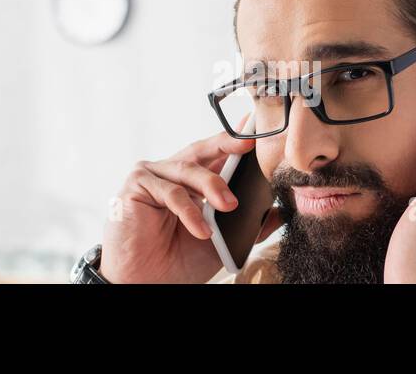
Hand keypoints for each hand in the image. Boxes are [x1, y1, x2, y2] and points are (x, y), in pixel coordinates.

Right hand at [101, 129, 283, 283]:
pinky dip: (189, 211)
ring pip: (188, 169)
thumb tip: (279, 211)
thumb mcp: (222, 241)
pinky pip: (169, 192)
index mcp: (193, 180)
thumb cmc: (179, 259)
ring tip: (229, 206)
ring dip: (212, 186)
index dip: (237, 143)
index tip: (260, 134)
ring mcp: (153, 175)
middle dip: (228, 143)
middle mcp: (172, 171)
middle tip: (249, 144)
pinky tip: (201, 230)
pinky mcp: (136, 186)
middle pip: (202, 150)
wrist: (147, 282)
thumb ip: (248, 225)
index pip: (218, 156)